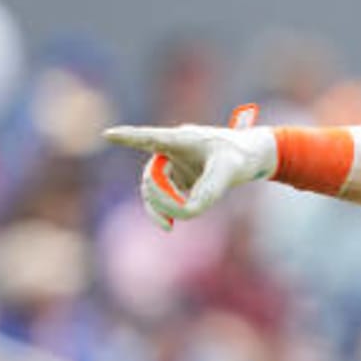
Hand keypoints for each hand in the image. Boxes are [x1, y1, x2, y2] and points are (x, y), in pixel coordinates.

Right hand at [104, 106, 274, 229]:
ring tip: (167, 226)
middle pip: (151, 176)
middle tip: (168, 221)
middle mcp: (171, 149)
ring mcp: (172, 164)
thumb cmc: (241, 155)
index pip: (150, 137)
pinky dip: (163, 210)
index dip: (129, 137)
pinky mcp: (177, 177)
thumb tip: (189, 213)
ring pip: (153, 188)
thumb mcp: (230, 171)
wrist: (252, 155)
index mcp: (182, 138)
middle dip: (157, 198)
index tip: (108, 134)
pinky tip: (168, 225)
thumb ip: (210, 191)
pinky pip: (161, 195)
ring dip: (159, 207)